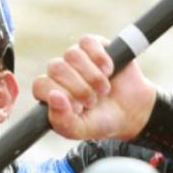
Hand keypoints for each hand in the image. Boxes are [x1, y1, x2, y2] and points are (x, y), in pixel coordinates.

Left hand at [31, 34, 156, 141]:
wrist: (131, 112)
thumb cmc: (101, 121)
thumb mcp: (81, 130)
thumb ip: (63, 121)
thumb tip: (54, 96)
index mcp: (51, 92)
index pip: (40, 85)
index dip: (59, 94)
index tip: (77, 108)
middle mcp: (60, 73)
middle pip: (56, 68)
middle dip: (78, 88)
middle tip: (93, 101)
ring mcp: (76, 57)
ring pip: (72, 54)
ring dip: (91, 76)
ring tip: (103, 90)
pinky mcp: (94, 46)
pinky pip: (87, 42)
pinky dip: (100, 58)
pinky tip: (109, 71)